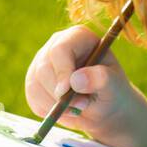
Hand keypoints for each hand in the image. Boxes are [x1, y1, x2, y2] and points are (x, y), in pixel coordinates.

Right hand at [24, 25, 142, 141]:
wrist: (104, 108)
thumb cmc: (112, 92)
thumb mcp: (114, 87)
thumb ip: (101, 80)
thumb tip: (76, 80)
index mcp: (78, 37)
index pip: (60, 49)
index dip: (62, 71)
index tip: (67, 92)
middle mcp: (56, 45)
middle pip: (44, 68)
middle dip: (61, 94)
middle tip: (82, 106)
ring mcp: (42, 62)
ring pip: (35, 84)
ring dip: (55, 104)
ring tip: (79, 108)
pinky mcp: (34, 80)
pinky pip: (32, 96)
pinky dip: (48, 109)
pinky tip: (66, 109)